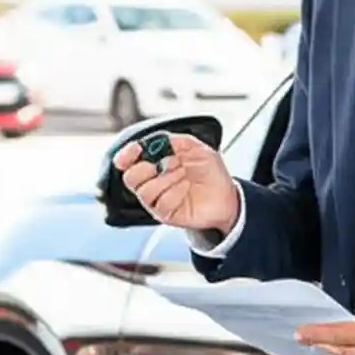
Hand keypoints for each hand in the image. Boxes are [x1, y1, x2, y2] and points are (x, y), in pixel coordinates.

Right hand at [112, 133, 239, 233]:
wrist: (227, 194)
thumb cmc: (209, 172)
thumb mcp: (195, 147)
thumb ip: (175, 141)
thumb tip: (157, 140)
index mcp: (153, 164)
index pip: (127, 161)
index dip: (126, 155)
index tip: (137, 149)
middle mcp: (152, 183)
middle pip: (130, 178)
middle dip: (147, 168)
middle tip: (170, 162)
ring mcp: (158, 200)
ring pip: (145, 192)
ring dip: (166, 179)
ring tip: (183, 174)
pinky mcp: (167, 214)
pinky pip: (162, 204)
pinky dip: (175, 192)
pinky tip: (187, 187)